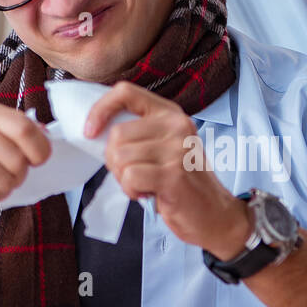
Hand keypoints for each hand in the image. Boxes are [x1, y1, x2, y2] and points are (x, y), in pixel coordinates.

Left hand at [84, 81, 250, 255]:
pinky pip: (130, 176)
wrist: (215, 213)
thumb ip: (138, 134)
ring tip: (144, 185)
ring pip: (120, 157)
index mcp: (171, 114)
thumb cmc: (183, 183)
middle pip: (117, 134)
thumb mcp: (164, 147)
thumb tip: (96, 131)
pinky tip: (148, 194)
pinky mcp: (174, 174)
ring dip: (124, 179)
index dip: (101, 109)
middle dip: (114, 160)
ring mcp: (177, 149)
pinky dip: (131, 191)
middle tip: (133, 175)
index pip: (126, 92)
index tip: (90, 132)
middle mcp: (177, 126)